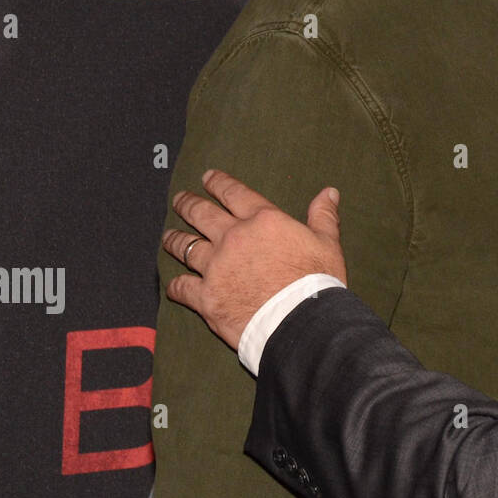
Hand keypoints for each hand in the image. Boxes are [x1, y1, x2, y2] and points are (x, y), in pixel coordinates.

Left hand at [164, 168, 347, 350]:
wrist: (300, 320)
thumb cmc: (317, 280)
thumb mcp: (327, 242)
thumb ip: (324, 216)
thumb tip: (329, 192)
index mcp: (263, 220)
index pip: (234, 193)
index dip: (218, 182)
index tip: (207, 177)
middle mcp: (233, 238)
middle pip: (202, 214)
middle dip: (188, 204)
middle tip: (180, 199)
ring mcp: (216, 268)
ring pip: (186, 247)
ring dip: (175, 240)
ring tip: (168, 237)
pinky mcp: (206, 297)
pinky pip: (181, 288)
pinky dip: (175, 286)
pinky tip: (173, 285)